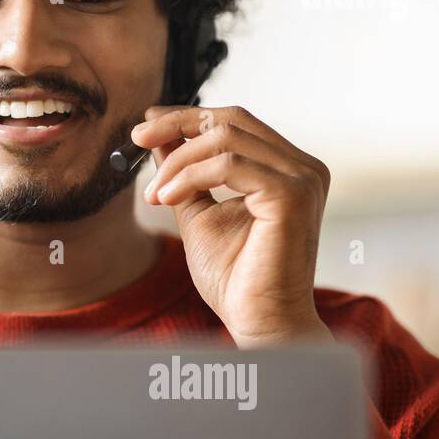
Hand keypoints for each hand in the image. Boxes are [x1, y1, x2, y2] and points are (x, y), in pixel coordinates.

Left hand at [131, 105, 333, 348]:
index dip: (186, 117)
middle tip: (137, 140)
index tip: (146, 126)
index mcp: (286, 168)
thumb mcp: (199, 212)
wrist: (258, 321)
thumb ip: (185, 173)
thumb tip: (160, 136)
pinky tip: (168, 198)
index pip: (234, 122)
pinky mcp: (292, 195)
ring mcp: (302, 179)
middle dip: (176, 124)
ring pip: (225, 138)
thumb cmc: (235, 277)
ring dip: (177, 161)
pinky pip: (229, 165)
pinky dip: (190, 176)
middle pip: (231, 120)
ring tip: (155, 193)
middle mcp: (302, 167)